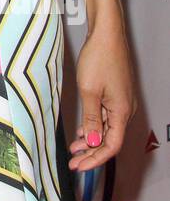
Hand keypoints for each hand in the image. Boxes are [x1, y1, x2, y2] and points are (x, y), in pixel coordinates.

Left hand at [68, 20, 136, 171]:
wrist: (107, 34)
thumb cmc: (99, 58)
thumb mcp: (89, 91)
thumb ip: (91, 119)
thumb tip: (93, 142)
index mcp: (121, 111)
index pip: (111, 146)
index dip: (95, 159)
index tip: (79, 166)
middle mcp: (125, 109)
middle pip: (110, 140)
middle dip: (92, 153)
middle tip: (74, 162)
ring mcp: (121, 101)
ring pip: (108, 129)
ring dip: (91, 140)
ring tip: (74, 149)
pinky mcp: (115, 93)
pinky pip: (106, 116)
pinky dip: (94, 126)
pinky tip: (82, 130)